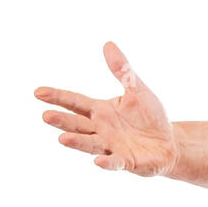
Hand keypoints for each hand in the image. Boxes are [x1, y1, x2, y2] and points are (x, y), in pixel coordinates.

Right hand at [35, 41, 178, 176]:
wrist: (169, 142)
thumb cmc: (150, 116)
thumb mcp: (137, 90)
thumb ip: (122, 70)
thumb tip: (108, 44)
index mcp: (101, 111)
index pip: (75, 102)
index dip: (58, 97)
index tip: (38, 92)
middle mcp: (101, 129)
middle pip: (77, 124)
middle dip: (62, 120)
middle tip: (46, 115)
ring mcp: (111, 146)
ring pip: (90, 144)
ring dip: (77, 142)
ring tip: (62, 138)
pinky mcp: (126, 161)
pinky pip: (115, 162)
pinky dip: (106, 162)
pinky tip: (98, 161)